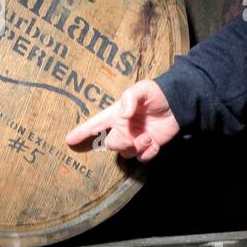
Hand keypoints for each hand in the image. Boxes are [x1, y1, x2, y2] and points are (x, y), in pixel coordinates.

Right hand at [64, 79, 179, 161]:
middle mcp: (123, 129)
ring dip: (135, 148)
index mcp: (116, 115)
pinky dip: (147, 154)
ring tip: (146, 138)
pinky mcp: (149, 146)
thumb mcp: (141, 89)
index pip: (95, 124)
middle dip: (118, 144)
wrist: (178, 102)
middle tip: (130, 139)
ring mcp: (135, 139)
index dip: (81, 132)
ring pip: (125, 153)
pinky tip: (154, 144)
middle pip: (110, 144)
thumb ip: (130, 99)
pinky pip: (142, 158)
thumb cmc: (156, 93)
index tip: (68, 140)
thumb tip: (123, 115)